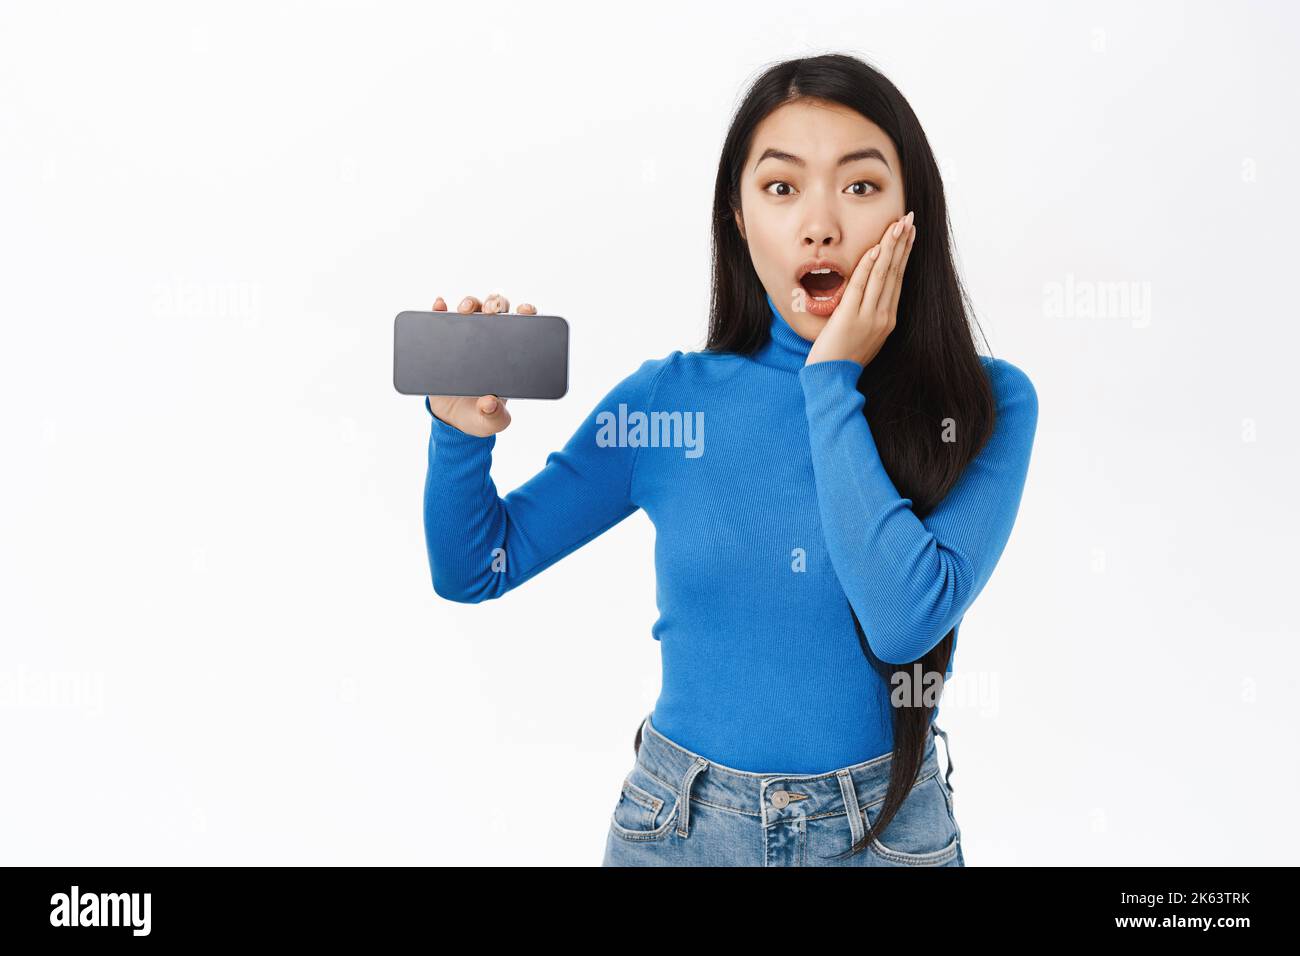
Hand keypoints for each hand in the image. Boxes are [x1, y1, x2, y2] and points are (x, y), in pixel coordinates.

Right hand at [426, 293, 537, 436]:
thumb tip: (490, 403)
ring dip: (471, 302)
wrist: (451, 421)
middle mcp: (489, 342)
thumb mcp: (490, 421)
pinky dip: (440, 309)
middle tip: (491, 310)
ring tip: (465, 309)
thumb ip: (495, 416)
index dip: (525, 313)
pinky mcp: (443, 342)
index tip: (525, 310)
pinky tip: (440, 305)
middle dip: (496, 303)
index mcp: (508, 356)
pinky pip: (442, 320)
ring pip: (471, 310)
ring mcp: (465, 340)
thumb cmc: (479, 417)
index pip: (521, 328)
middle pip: (495, 312)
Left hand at [805, 210, 915, 367]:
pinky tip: (875, 248)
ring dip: (890, 247)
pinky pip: (861, 286)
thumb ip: (869, 314)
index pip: (898, 279)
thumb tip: (868, 294)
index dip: (904, 254)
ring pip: (883, 275)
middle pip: (895, 272)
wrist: (832, 380)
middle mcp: (883, 316)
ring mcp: (869, 317)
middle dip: (903, 243)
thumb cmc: (843, 357)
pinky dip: (869, 265)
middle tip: (909, 219)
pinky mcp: (851, 318)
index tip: (909, 234)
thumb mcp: (864, 335)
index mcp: (888, 319)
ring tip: (898, 225)